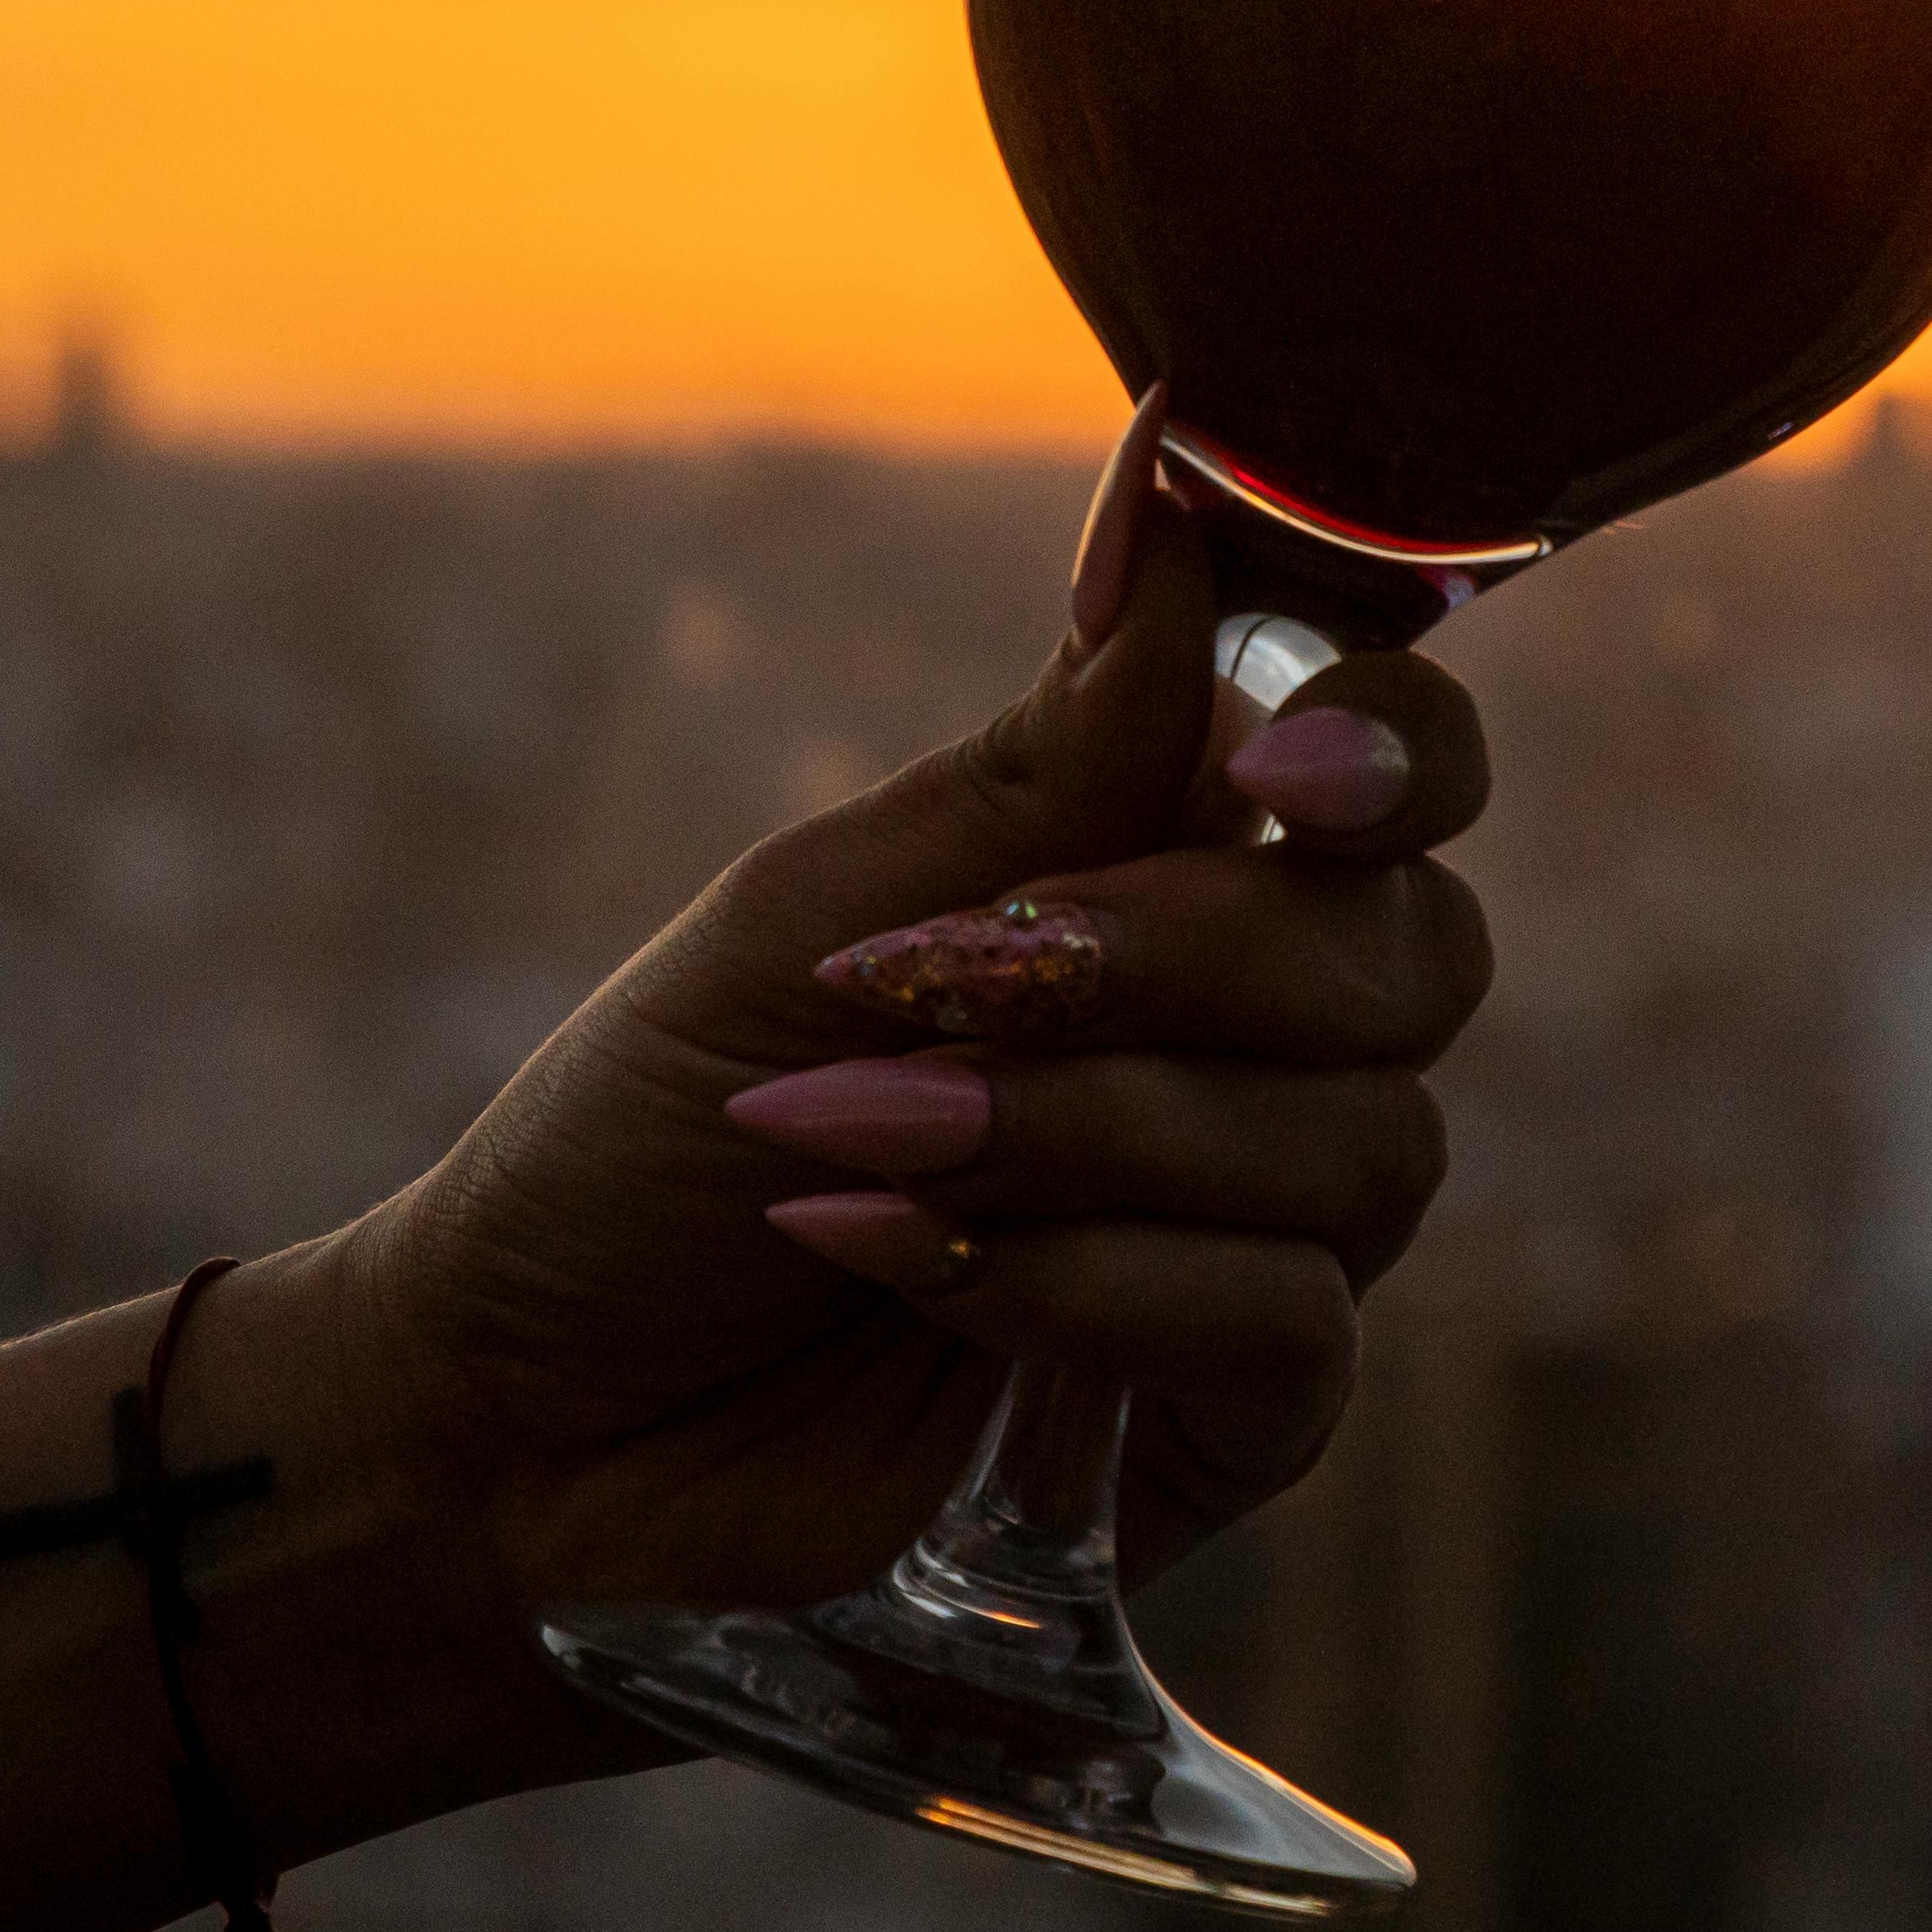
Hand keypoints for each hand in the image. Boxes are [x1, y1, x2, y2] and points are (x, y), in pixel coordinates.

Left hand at [313, 399, 1491, 1788]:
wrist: (515, 1420)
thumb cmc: (644, 1142)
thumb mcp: (815, 920)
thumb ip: (1037, 765)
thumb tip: (1173, 510)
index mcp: (1168, 878)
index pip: (1395, 772)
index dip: (1393, 746)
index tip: (1271, 771)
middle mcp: (1252, 1047)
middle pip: (1416, 952)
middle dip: (1199, 954)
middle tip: (970, 980)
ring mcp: (1255, 1238)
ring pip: (1366, 1144)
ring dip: (1099, 1132)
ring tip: (878, 1145)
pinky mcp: (1226, 1421)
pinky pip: (1294, 1327)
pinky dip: (1098, 1287)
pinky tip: (921, 1273)